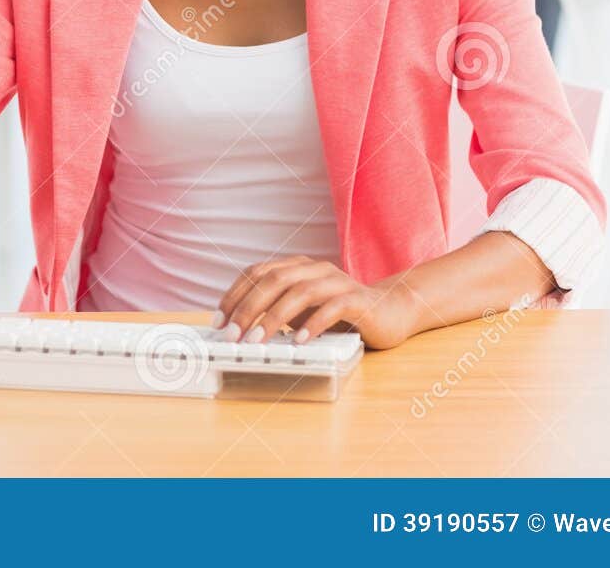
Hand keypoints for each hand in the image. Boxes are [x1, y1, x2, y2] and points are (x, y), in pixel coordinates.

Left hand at [214, 257, 418, 350]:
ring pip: (300, 292)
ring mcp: (337, 282)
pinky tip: (299, 340)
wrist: (390, 312)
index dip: (235, 294)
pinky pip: (333, 307)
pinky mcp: (358, 300)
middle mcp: (315, 269)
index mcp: (297, 267)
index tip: (219, 321)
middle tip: (233, 334)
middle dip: (248, 308)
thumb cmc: (340, 313)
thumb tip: (240, 328)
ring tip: (257, 341)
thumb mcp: (302, 310)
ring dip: (274, 318)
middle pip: (274, 280)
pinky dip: (313, 323)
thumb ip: (277, 310)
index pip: (257, 272)